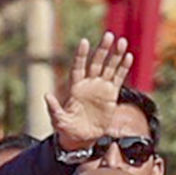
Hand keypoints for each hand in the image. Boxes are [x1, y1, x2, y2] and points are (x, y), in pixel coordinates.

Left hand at [43, 30, 135, 150]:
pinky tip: (128, 57)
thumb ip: (54, 109)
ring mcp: (100, 87)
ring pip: (109, 67)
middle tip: (109, 36)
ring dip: (116, 55)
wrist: (82, 138)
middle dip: (102, 50)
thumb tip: (46, 95)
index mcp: (75, 87)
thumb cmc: (67, 129)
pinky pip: (118, 79)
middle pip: (96, 63)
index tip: (84, 41)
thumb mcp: (58, 121)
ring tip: (122, 42)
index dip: (81, 55)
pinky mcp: (111, 94)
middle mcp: (88, 83)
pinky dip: (123, 68)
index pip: (78, 67)